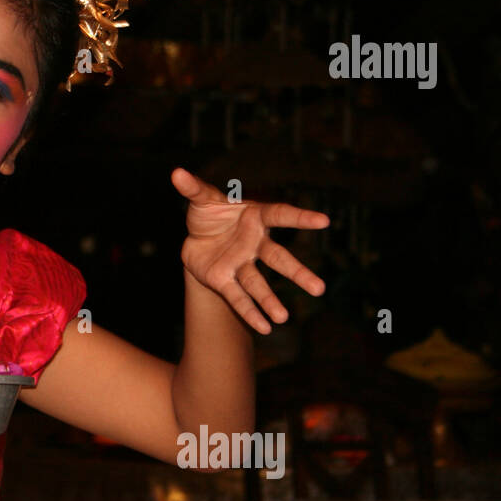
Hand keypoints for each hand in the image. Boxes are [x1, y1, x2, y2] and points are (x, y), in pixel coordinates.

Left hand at [171, 167, 328, 333]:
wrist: (196, 237)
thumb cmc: (208, 213)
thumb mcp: (202, 198)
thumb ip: (193, 188)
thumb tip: (176, 173)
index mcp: (254, 217)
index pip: (280, 215)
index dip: (300, 217)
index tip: (323, 221)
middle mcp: (254, 243)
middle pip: (279, 260)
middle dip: (297, 274)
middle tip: (320, 289)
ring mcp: (241, 263)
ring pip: (259, 284)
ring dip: (270, 300)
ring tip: (284, 317)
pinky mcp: (225, 279)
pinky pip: (238, 296)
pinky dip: (249, 312)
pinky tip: (264, 327)